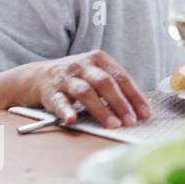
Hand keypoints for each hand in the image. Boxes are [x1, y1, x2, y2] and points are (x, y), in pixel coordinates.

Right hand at [25, 50, 150, 127]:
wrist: (39, 76)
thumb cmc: (78, 77)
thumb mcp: (97, 74)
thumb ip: (116, 86)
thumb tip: (140, 108)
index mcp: (99, 59)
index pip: (121, 77)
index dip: (135, 96)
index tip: (145, 113)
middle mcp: (83, 65)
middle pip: (105, 83)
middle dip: (120, 103)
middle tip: (130, 121)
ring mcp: (66, 77)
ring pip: (85, 92)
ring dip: (101, 110)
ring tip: (112, 124)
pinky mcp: (51, 91)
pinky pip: (59, 102)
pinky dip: (66, 111)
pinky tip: (72, 120)